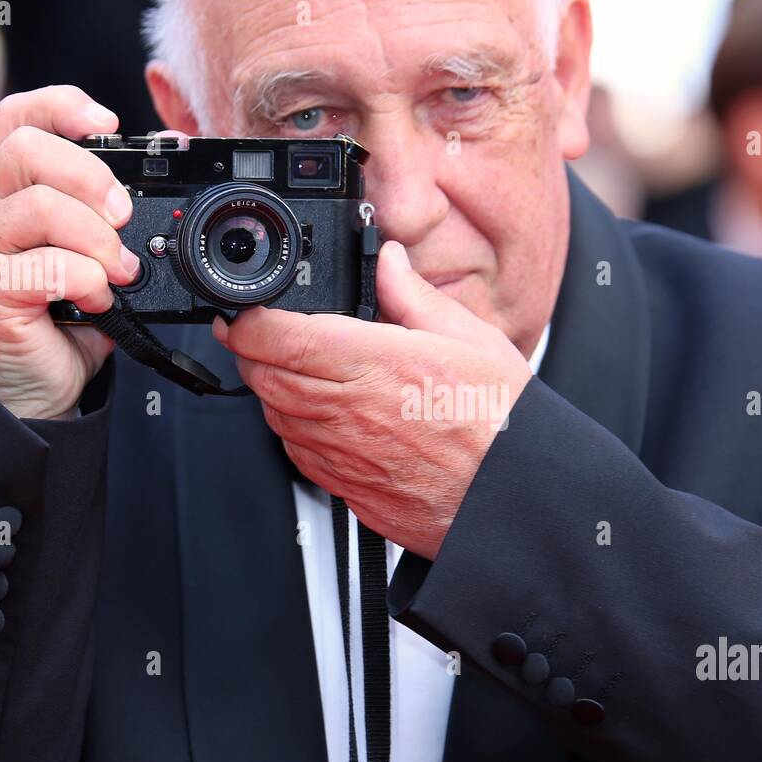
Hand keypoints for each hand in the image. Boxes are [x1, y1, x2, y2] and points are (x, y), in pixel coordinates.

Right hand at [0, 85, 142, 419]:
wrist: (39, 383)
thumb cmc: (67, 314)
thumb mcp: (97, 251)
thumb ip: (117, 208)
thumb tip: (171, 157)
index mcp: (10, 187)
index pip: (18, 118)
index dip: (61, 105)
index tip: (109, 122)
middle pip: (25, 148)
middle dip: (90, 176)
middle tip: (124, 217)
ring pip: (38, 206)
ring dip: (97, 239)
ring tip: (120, 271)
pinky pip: (45, 267)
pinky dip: (88, 281)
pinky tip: (100, 301)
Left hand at [213, 240, 533, 558]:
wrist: (516, 498)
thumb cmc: (503, 425)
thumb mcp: (472, 340)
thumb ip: (416, 298)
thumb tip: (390, 263)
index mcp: (379, 365)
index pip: (283, 338)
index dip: (249, 322)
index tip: (245, 313)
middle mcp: (353, 412)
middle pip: (266, 379)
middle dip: (250, 353)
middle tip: (257, 336)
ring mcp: (347, 457)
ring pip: (276, 419)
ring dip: (270, 393)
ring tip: (291, 373)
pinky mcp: (351, 491)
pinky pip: (299, 458)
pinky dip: (294, 434)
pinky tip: (318, 420)